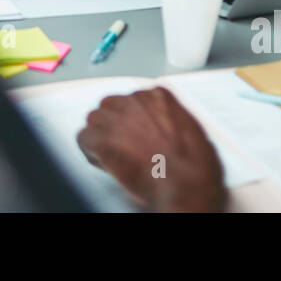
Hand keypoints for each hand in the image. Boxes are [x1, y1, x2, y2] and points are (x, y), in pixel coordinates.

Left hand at [76, 88, 225, 211]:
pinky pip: (84, 139)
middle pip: (112, 106)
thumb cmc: (196, 166)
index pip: (134, 99)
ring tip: (114, 157)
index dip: (133, 121)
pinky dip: (91, 152)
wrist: (186, 184)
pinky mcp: (101, 136)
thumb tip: (161, 130)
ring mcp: (116, 116)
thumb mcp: (191, 131)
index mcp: (159, 96)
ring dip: (101, 137)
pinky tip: (104, 163)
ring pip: (95, 120)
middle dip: (115, 126)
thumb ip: (169, 121)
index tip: (137, 135)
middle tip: (124, 148)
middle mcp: (135, 99)